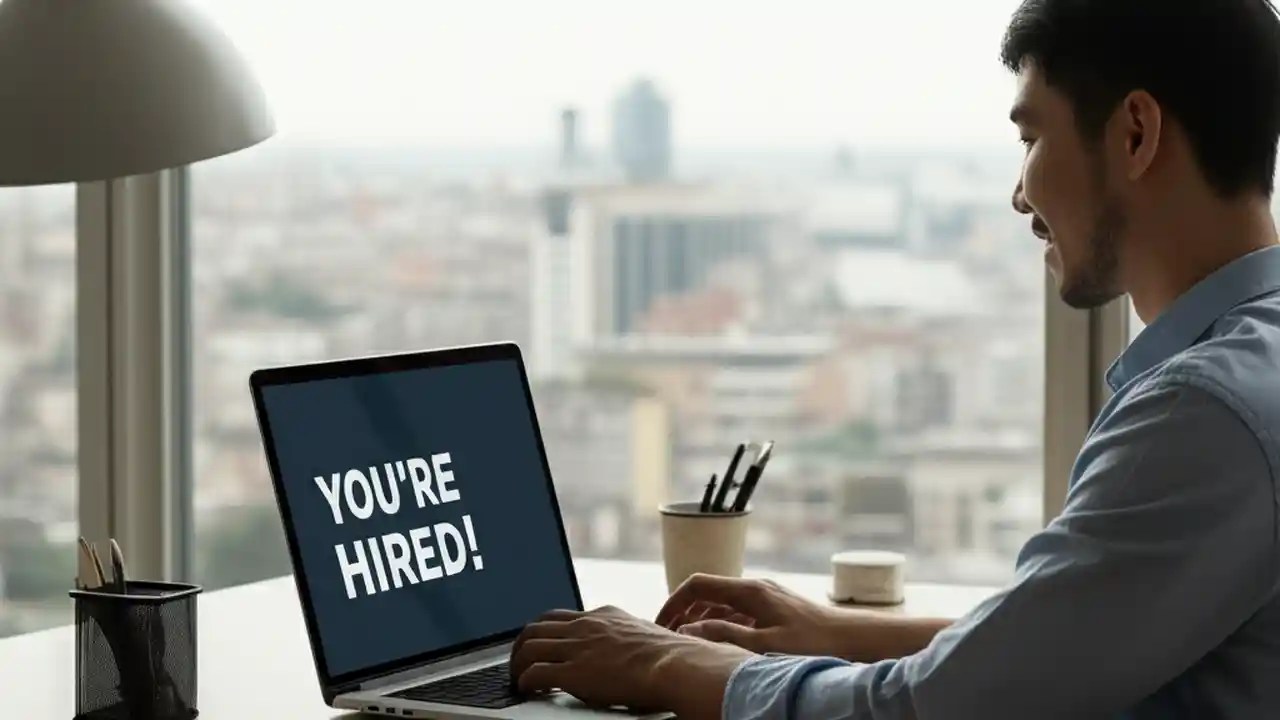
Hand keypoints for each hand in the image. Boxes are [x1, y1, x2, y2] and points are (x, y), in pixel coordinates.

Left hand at [511, 605, 752, 718]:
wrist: (674, 665)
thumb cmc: (671, 656)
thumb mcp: (645, 635)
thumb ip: (630, 638)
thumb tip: (634, 650)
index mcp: (603, 616)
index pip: (561, 616)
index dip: (545, 631)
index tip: (541, 642)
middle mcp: (585, 627)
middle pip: (536, 627)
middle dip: (522, 644)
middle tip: (519, 661)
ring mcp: (577, 647)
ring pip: (528, 647)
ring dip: (517, 664)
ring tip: (517, 678)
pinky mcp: (573, 672)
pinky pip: (534, 674)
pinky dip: (524, 682)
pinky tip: (526, 690)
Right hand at [657, 574, 851, 657]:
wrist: (854, 638)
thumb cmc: (814, 642)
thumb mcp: (765, 644)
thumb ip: (724, 635)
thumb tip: (688, 628)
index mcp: (749, 590)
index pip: (697, 584)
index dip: (673, 602)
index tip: (659, 624)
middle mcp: (754, 587)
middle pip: (705, 593)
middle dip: (682, 612)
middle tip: (667, 637)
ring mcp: (764, 597)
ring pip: (720, 604)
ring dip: (699, 619)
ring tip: (686, 642)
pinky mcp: (773, 609)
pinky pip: (736, 613)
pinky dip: (719, 624)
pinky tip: (717, 644)